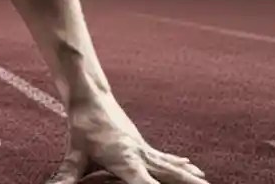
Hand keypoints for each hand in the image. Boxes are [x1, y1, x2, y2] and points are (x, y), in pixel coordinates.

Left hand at [48, 93, 206, 183]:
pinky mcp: (143, 147)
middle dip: (187, 183)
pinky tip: (194, 168)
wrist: (90, 98)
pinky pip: (166, 158)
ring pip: (172, 167)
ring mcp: (144, 151)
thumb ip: (66, 174)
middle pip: (169, 174)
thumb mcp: (73, 155)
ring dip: (189, 176)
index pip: (143, 182)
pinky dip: (181, 164)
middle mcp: (140, 155)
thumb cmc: (82, 127)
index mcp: (124, 159)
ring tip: (208, 183)